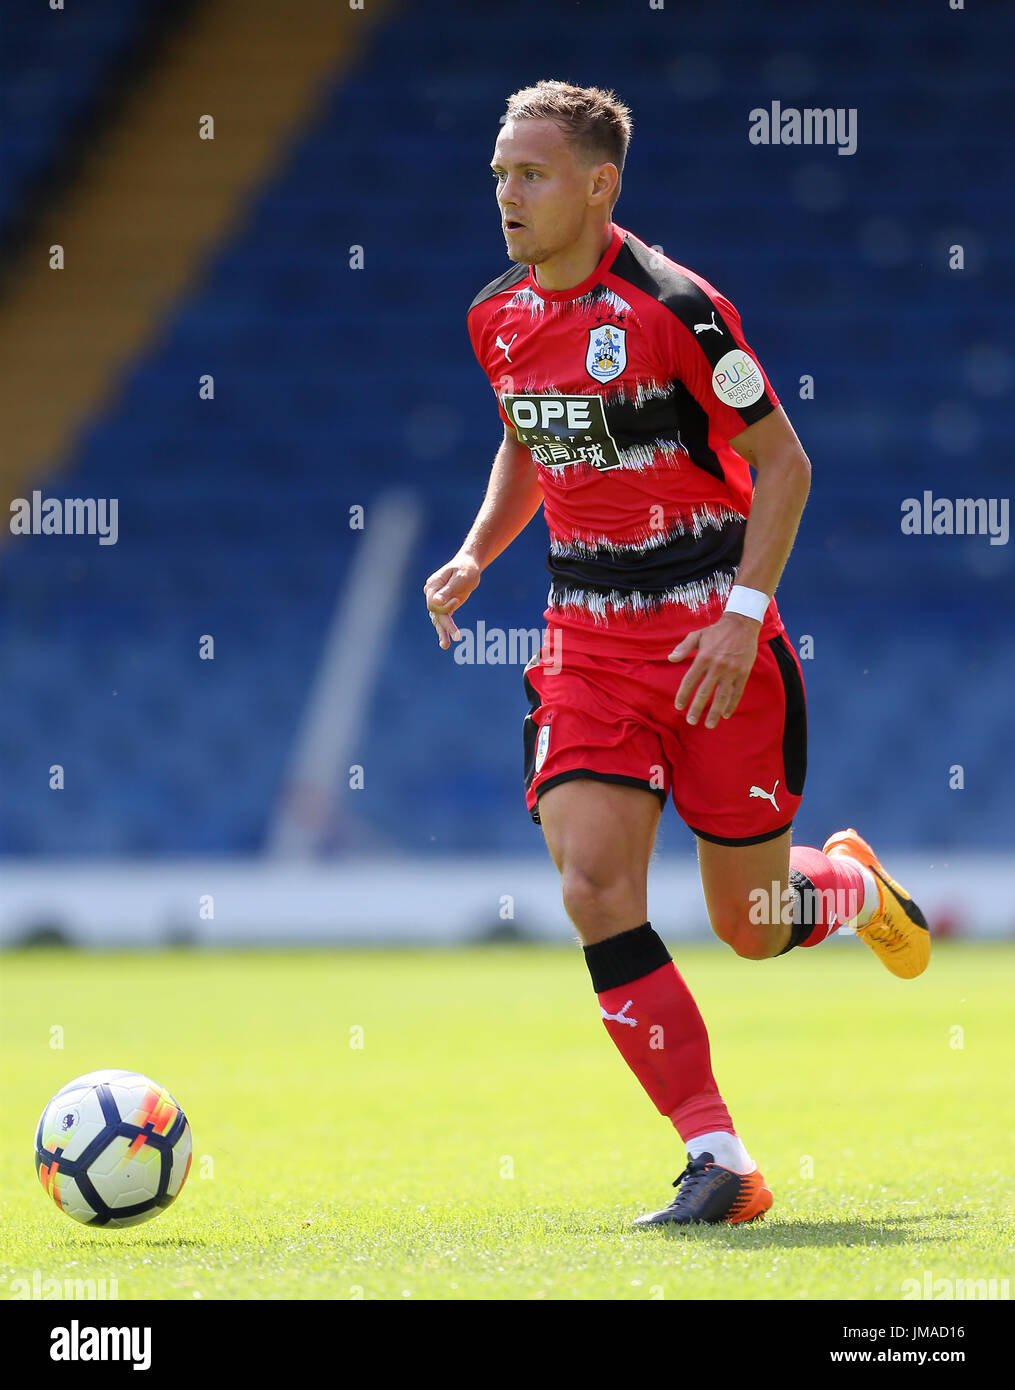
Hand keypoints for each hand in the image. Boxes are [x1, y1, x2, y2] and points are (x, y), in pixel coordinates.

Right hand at [423, 554, 480, 650]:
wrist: (470, 565)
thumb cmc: (466, 569)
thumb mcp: (460, 578)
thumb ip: (448, 590)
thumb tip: (436, 602)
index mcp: (433, 584)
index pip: (433, 601)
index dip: (444, 605)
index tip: (456, 599)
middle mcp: (432, 593)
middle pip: (435, 612)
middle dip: (444, 625)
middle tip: (454, 638)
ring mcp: (437, 600)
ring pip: (438, 619)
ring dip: (442, 632)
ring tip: (445, 645)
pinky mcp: (445, 605)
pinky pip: (443, 619)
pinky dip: (445, 629)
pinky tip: (446, 641)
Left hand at [668, 612, 760, 727]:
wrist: (742, 624)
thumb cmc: (717, 631)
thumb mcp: (697, 635)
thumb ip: (683, 647)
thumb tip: (671, 658)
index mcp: (703, 657)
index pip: (690, 681)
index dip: (683, 695)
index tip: (679, 707)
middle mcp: (716, 666)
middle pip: (704, 692)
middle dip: (696, 709)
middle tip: (691, 721)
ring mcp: (731, 670)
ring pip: (721, 696)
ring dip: (714, 712)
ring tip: (708, 725)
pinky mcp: (743, 673)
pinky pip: (737, 692)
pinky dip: (731, 704)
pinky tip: (726, 714)